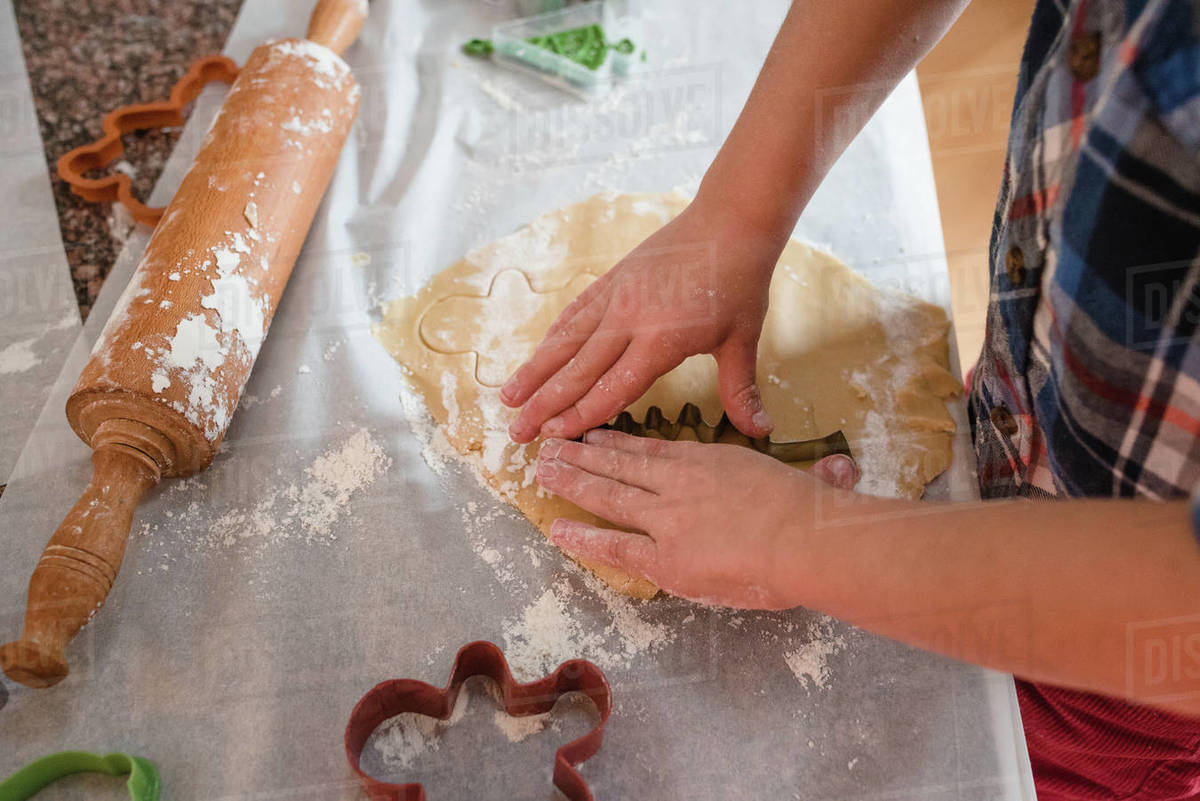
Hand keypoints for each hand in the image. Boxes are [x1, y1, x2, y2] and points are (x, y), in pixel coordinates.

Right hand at [502, 201, 785, 442]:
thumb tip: (760, 429)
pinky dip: (553, 336)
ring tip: (508, 397)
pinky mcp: (612, 279)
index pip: (612, 388)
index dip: (581, 415)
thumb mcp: (743, 340)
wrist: (731, 221)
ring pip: (566, 341)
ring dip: (535, 371)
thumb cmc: (740, 282)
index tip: (554, 436)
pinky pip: (574, 313)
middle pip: (577, 371)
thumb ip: (740, 389)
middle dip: (544, 405)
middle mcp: (629, 319)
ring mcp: (616, 296)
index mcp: (661, 340)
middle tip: (517, 432)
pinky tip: (537, 354)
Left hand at [535, 429, 859, 608]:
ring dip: (571, 481)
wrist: (804, 539)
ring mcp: (666, 517)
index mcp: (711, 461)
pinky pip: (612, 543)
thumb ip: (823, 476)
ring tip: (542, 471)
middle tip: (552, 445)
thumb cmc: (816, 512)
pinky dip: (581, 535)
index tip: (595, 434)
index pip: (653, 450)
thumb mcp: (817, 483)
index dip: (619, 442)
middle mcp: (680, 482)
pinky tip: (555, 527)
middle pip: (619, 464)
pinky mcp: (662, 555)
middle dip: (583, 454)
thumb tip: (846, 468)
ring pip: (607, 494)